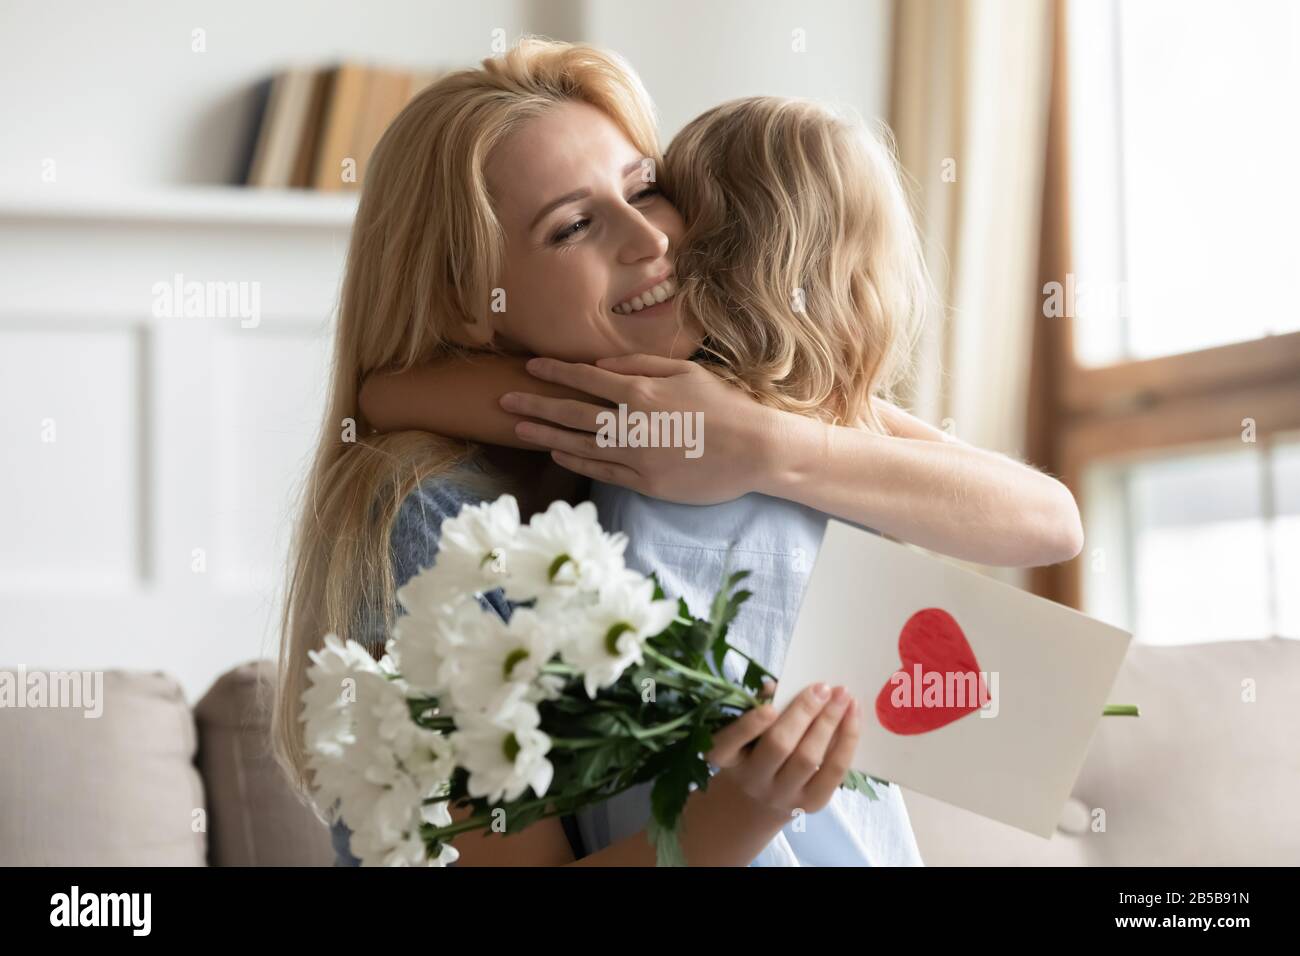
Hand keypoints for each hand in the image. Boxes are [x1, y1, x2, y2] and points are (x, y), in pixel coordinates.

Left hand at [499, 354, 781, 504]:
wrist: (757, 450)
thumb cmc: (726, 405)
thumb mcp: (687, 372)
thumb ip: (641, 366)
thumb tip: (602, 366)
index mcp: (644, 393)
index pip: (587, 380)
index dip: (555, 372)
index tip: (529, 366)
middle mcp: (634, 426)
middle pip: (573, 414)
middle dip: (536, 405)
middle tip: (504, 400)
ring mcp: (638, 458)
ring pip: (582, 445)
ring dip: (547, 436)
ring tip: (518, 429)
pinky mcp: (647, 484)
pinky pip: (603, 472)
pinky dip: (577, 462)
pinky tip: (557, 454)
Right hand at [705, 680, 859, 819]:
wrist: (759, 801)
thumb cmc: (752, 751)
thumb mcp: (745, 730)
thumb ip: (758, 704)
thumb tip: (778, 687)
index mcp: (726, 757)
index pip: (732, 741)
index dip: (751, 725)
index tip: (770, 707)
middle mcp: (752, 780)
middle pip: (779, 746)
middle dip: (804, 712)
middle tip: (824, 688)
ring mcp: (782, 796)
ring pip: (809, 758)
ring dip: (830, 723)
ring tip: (844, 698)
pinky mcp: (811, 804)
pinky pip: (834, 771)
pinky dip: (847, 741)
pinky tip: (853, 717)